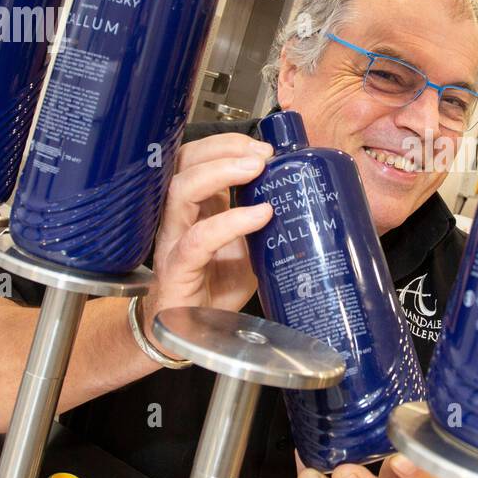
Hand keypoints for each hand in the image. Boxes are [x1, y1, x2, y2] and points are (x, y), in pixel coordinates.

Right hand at [142, 133, 274, 352]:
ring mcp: (174, 241)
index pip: (197, 158)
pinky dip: (230, 222)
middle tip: (261, 153)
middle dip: (223, 149)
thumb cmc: (214, 288)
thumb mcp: (247, 247)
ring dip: (220, 172)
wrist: (189, 333)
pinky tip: (258, 216)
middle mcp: (179, 218)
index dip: (226, 144)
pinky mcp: (178, 269)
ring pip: (181, 191)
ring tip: (255, 169)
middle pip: (184, 163)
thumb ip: (262, 224)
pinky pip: (198, 239)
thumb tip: (304, 201)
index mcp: (195, 207)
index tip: (263, 146)